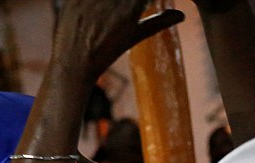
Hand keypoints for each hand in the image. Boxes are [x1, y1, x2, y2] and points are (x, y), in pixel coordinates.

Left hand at [52, 0, 184, 83]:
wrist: (74, 64)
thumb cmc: (106, 52)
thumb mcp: (134, 36)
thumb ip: (158, 22)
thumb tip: (181, 16)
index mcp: (130, 8)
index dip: (141, 1)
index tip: (140, 4)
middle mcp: (111, 2)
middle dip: (125, 2)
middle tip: (121, 9)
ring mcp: (91, 0)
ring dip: (108, 2)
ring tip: (107, 11)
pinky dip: (92, 1)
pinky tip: (94, 8)